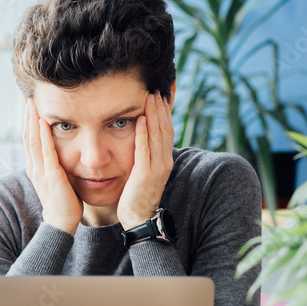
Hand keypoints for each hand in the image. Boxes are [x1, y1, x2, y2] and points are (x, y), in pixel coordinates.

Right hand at [23, 98, 82, 234]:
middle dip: (28, 117)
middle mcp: (35, 167)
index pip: (29, 141)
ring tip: (32, 104)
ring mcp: (41, 171)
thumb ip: (55, 166)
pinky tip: (43, 122)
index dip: (29, 123)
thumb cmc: (63, 203)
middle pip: (28, 136)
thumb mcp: (57, 180)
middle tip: (29, 98)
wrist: (62, 222)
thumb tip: (60, 156)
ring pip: (33, 140)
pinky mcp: (52, 175)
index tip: (31, 107)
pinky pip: (46, 151)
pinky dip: (44, 135)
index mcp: (35, 168)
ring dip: (33, 121)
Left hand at [117, 91, 174, 229]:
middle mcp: (165, 161)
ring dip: (154, 114)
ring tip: (150, 96)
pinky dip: (144, 133)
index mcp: (165, 159)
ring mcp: (157, 167)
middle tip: (156, 88)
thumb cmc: (138, 194)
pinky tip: (142, 119)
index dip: (167, 112)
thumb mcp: (145, 170)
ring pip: (158, 136)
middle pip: (166, 129)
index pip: (168, 130)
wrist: (138, 217)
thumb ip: (146, 154)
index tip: (164, 93)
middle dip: (161, 108)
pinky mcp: (145, 174)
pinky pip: (145, 149)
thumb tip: (142, 136)